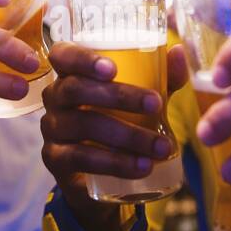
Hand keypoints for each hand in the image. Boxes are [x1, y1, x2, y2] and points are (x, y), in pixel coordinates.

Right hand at [40, 41, 187, 230]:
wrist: (105, 177)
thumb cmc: (123, 123)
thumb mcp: (143, 100)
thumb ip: (162, 78)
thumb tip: (178, 52)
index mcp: (71, 73)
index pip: (63, 55)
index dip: (82, 59)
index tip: (113, 69)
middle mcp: (55, 97)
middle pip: (76, 89)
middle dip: (119, 96)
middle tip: (155, 104)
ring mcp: (52, 128)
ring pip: (83, 125)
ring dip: (127, 136)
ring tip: (161, 147)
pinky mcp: (55, 159)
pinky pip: (81, 157)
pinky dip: (115, 162)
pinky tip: (142, 166)